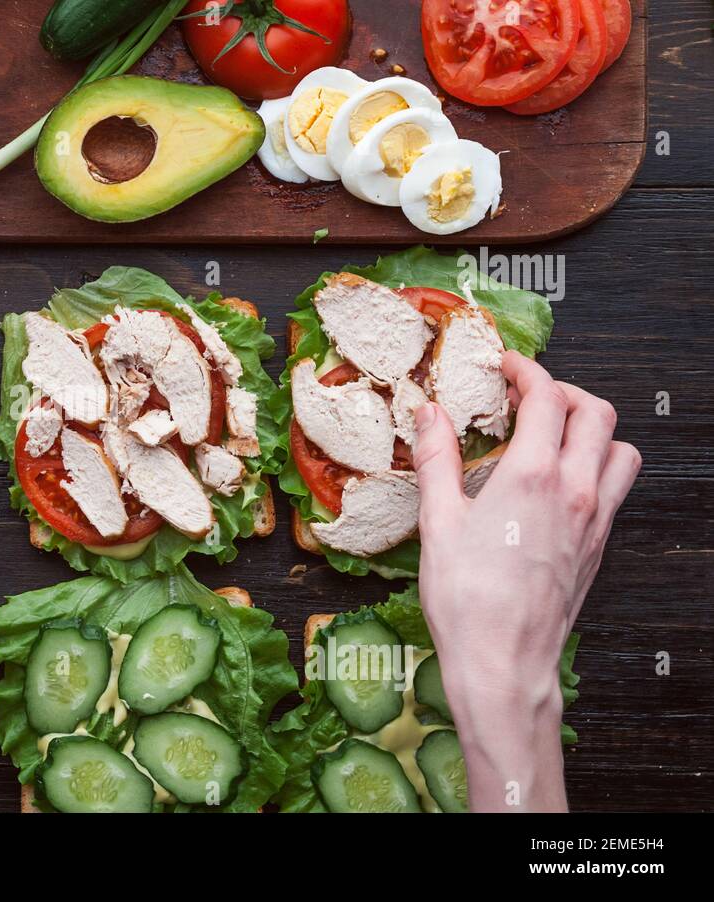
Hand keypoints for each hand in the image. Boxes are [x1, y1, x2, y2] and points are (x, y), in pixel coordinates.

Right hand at [412, 351, 639, 810]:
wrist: (504, 662)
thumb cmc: (467, 600)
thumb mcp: (437, 522)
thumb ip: (436, 459)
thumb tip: (429, 414)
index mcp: (533, 477)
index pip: (547, 398)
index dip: (527, 371)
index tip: (507, 366)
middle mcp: (575, 492)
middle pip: (597, 413)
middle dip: (565, 391)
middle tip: (530, 395)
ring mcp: (593, 521)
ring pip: (621, 451)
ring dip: (595, 430)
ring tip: (557, 435)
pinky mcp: (597, 547)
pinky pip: (615, 490)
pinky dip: (596, 469)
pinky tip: (559, 485)